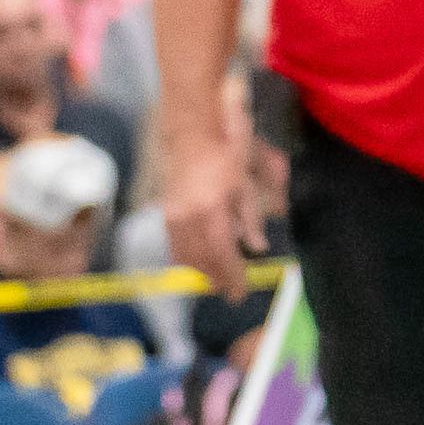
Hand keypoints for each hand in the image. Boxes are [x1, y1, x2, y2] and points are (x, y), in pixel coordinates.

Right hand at [164, 135, 257, 301]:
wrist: (193, 131)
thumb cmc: (228, 152)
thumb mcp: (248, 184)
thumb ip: (251, 218)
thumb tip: (257, 247)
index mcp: (212, 211)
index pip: (223, 255)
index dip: (232, 277)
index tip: (240, 293)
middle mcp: (188, 218)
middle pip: (201, 260)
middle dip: (216, 279)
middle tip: (229, 293)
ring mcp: (173, 215)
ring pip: (185, 255)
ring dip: (200, 271)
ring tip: (216, 282)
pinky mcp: (166, 210)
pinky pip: (174, 243)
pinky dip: (185, 257)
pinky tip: (195, 263)